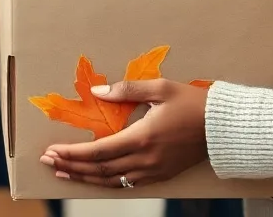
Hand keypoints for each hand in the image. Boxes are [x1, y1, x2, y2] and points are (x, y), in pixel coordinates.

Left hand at [40, 80, 208, 187]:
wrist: (224, 128)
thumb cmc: (193, 103)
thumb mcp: (160, 88)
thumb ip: (126, 89)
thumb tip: (97, 91)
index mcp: (142, 138)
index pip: (98, 151)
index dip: (72, 153)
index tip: (52, 151)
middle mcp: (145, 160)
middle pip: (100, 169)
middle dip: (72, 166)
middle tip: (48, 162)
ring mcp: (154, 171)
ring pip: (112, 181)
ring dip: (85, 178)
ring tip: (64, 173)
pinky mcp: (162, 176)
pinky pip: (128, 184)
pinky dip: (107, 182)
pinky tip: (94, 178)